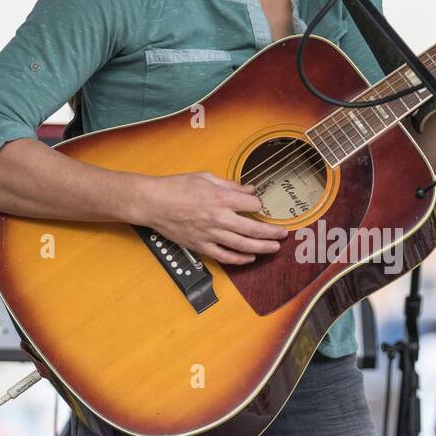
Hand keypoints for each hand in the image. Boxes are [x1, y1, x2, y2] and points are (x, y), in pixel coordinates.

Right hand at [140, 171, 289, 264]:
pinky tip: (250, 257)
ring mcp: (210, 234)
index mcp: (221, 198)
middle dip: (272, 232)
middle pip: (254, 229)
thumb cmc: (177, 187)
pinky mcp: (201, 246)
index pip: (252, 205)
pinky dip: (239, 259)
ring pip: (243, 245)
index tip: (259, 206)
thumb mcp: (206, 177)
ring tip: (274, 248)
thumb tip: (249, 190)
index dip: (259, 206)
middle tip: (283, 234)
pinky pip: (225, 256)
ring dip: (262, 248)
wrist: (153, 202)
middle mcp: (219, 218)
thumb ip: (230, 185)